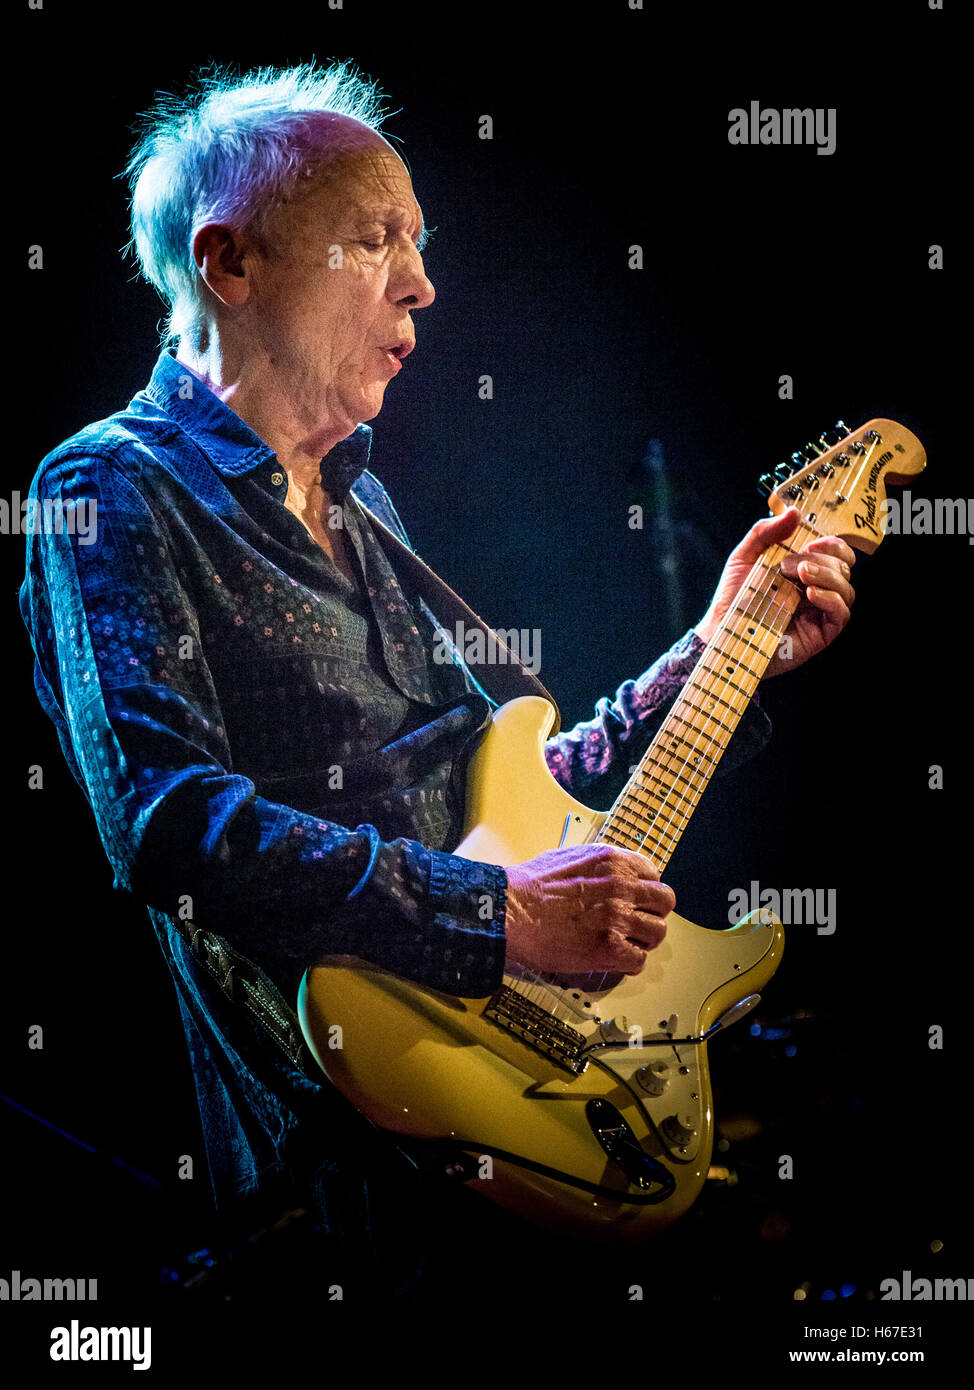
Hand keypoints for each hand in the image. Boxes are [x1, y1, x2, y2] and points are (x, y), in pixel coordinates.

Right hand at [504, 843, 672, 975]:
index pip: (654, 874)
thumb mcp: (571, 856)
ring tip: (622, 942)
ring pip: (657, 933)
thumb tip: (616, 876)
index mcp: (614, 861)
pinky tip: (613, 958)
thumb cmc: (530, 885)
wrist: (509, 911)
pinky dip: (629, 963)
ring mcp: (618, 919)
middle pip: (665, 902)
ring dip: (642, 939)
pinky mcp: (609, 949)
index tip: (636, 899)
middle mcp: (622, 887)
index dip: (645, 890)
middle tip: (635, 922)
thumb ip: (602, 866)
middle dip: (651, 912)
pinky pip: (639, 961)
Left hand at [695, 507, 855, 676]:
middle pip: (843, 567)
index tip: (812, 543)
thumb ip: (766, 532)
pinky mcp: (820, 633)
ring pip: (846, 588)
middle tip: (789, 566)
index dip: (832, 544)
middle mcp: (816, 589)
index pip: (836, 552)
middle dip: (820, 561)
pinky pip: (842, 613)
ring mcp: (819, 612)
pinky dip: (831, 599)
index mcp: (804, 570)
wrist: (722, 632)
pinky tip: (811, 594)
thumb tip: (794, 512)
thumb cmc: (733, 598)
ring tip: (800, 577)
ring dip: (827, 576)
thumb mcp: (744, 556)